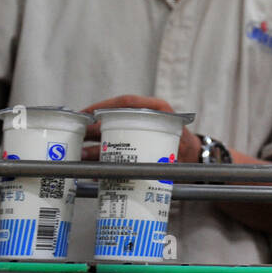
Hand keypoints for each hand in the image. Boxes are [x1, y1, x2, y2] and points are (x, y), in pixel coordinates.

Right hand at [81, 95, 200, 163]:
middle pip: (115, 117)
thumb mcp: (174, 154)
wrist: (197, 160)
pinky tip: (91, 162)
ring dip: (94, 141)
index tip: (85, 114)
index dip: (103, 106)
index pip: (127, 102)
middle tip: (74, 135)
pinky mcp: (137, 141)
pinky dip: (104, 152)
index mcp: (159, 111)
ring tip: (77, 151)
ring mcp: (140, 128)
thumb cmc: (188, 153)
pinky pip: (117, 144)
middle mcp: (147, 116)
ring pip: (113, 131)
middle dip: (92, 127)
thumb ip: (152, 159)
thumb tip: (126, 170)